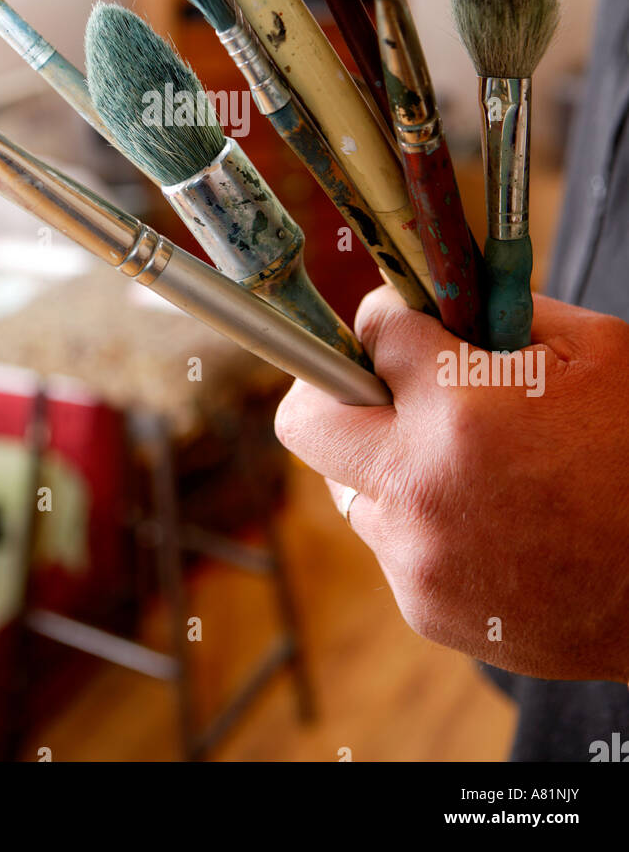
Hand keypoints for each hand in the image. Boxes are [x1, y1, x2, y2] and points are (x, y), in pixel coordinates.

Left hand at [274, 284, 628, 681]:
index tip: (410, 328)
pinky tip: (488, 519)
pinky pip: (390, 543)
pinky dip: (420, 522)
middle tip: (381, 387)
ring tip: (464, 465)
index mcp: (458, 411)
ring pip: (350, 486)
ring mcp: (416, 557)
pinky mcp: (425, 608)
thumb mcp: (594, 352)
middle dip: (338, 389)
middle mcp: (418, 489)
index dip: (393, 321)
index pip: (372, 331)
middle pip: (307, 420)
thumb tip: (441, 295)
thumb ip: (502, 311)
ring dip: (388, 463)